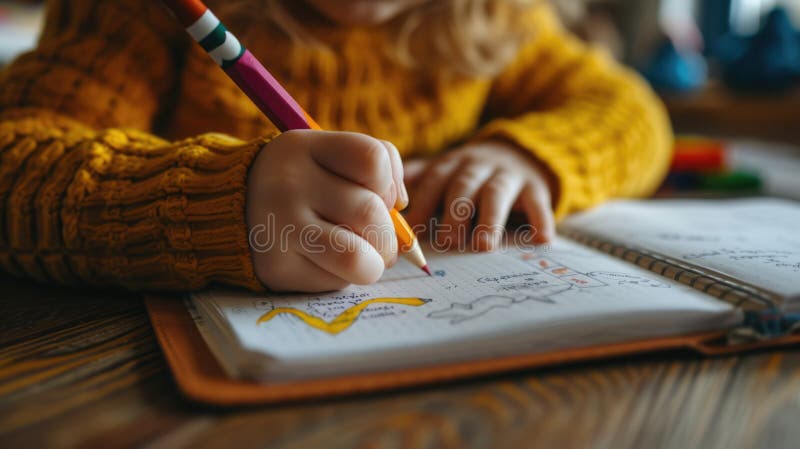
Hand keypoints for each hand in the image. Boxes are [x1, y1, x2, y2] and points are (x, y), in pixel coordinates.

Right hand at [247, 130, 407, 291]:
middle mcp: (288, 183)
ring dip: (374, 263)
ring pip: (356, 256)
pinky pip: (335, 281)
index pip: (373, 158)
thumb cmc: (301, 182)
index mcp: (305, 147)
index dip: (390, 182)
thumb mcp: (325, 156)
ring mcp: (279, 227)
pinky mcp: (277, 267)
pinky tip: (327, 263)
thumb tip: (401, 207)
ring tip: (368, 259)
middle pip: (370, 212)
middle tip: (378, 239)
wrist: (232, 210)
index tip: (380, 193)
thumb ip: (370, 168)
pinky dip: (343, 277)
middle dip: (387, 234)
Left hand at [405, 141, 554, 250]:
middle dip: (454, 213)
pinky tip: (541, 240)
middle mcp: (477, 167)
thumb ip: (415, 181)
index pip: (433, 181)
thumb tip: (377, 198)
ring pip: (497, 194)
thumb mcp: (442, 170)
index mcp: (450, 165)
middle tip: (447, 241)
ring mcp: (508, 176)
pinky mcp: (536, 187)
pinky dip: (540, 220)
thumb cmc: (469, 174)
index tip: (413, 231)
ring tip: (483, 246)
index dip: (424, 203)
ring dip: (490, 219)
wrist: (520, 151)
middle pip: (463, 186)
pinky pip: (539, 203)